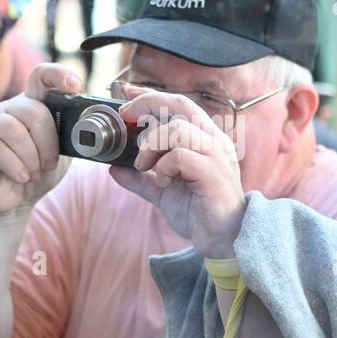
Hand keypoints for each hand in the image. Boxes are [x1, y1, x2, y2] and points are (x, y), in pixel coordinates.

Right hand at [0, 63, 78, 216]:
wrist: (11, 202)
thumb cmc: (36, 174)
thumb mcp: (61, 155)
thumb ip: (71, 137)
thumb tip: (86, 129)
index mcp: (33, 106)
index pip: (42, 76)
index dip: (58, 75)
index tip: (75, 86)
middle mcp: (10, 109)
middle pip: (34, 111)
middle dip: (47, 144)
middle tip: (48, 165)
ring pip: (14, 130)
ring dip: (30, 157)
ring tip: (33, 174)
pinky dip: (14, 165)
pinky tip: (21, 177)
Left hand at [108, 91, 246, 257]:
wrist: (222, 241)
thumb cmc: (199, 213)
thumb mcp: (162, 192)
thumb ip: (140, 179)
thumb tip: (113, 169)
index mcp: (205, 139)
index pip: (179, 104)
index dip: (151, 96)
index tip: (126, 96)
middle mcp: (214, 141)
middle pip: (181, 105)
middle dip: (148, 104)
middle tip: (125, 117)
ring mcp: (216, 156)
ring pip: (178, 129)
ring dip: (152, 145)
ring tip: (145, 165)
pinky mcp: (213, 174)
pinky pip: (181, 156)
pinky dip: (163, 166)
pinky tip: (163, 181)